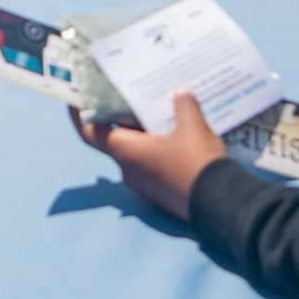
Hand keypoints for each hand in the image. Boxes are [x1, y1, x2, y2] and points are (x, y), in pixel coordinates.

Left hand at [73, 91, 229, 219]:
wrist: (222, 206)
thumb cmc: (198, 163)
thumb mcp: (193, 126)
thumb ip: (183, 105)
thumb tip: (180, 93)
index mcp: (126, 152)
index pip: (90, 132)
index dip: (79, 114)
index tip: (76, 97)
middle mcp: (129, 169)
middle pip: (115, 137)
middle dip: (121, 115)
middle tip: (129, 92)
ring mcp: (145, 183)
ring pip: (136, 150)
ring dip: (143, 131)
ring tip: (158, 108)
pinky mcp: (161, 191)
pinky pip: (152, 163)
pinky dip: (157, 146)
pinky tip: (177, 132)